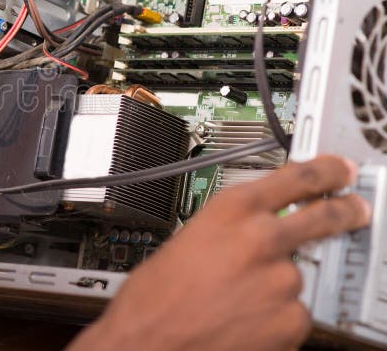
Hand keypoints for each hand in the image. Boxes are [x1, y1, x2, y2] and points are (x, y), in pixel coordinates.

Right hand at [69, 156, 371, 350]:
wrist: (147, 343)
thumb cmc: (152, 297)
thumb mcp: (186, 239)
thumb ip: (227, 227)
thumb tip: (251, 227)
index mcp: (230, 211)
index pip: (295, 177)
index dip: (327, 170)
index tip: (340, 169)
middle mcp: (261, 239)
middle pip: (324, 217)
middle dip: (346, 212)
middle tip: (355, 210)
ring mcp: (281, 282)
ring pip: (297, 275)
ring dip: (278, 284)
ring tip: (239, 300)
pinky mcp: (291, 321)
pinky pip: (295, 312)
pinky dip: (277, 317)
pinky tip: (243, 320)